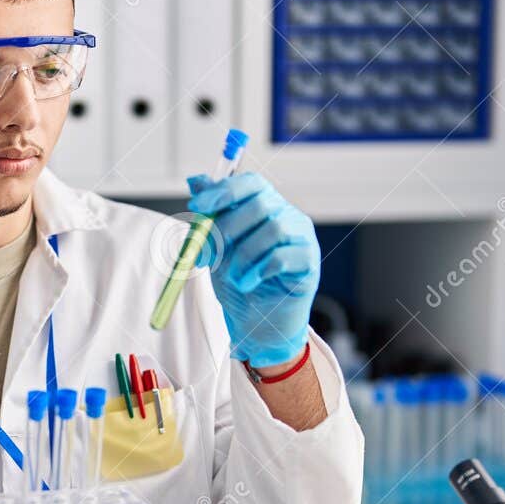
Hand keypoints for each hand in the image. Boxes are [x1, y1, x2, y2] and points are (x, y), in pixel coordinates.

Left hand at [186, 172, 319, 367]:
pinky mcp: (309, 263)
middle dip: (227, 229)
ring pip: (272, 230)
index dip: (224, 190)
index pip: (251, 183)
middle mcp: (288, 217)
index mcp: (266, 207)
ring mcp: (302, 239)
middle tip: (208, 255)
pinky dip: (259, 270)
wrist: (255, 323)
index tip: (197, 206)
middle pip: (260, 203)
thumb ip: (209, 214)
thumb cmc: (239, 282)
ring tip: (235, 277)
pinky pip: (283, 257)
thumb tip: (194, 180)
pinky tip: (250, 283)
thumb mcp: (216, 246)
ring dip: (243, 256)